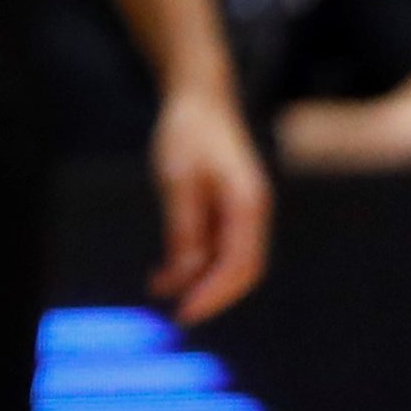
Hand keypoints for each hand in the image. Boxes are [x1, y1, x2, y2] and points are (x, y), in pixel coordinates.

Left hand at [147, 80, 269, 323]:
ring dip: (197, 279)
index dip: (214, 294)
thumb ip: (185, 227)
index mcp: (248, 205)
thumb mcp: (177, 179)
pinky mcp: (227, 209)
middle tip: (177, 314)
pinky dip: (193, 262)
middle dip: (210, 294)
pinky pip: (216, 245)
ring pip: (226, 261)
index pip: (240, 265)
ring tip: (159, 290)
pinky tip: (164, 272)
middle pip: (240, 270)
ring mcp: (242, 212)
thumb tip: (188, 273)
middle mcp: (252, 213)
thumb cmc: (188, 131)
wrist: (200, 97)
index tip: (186, 311)